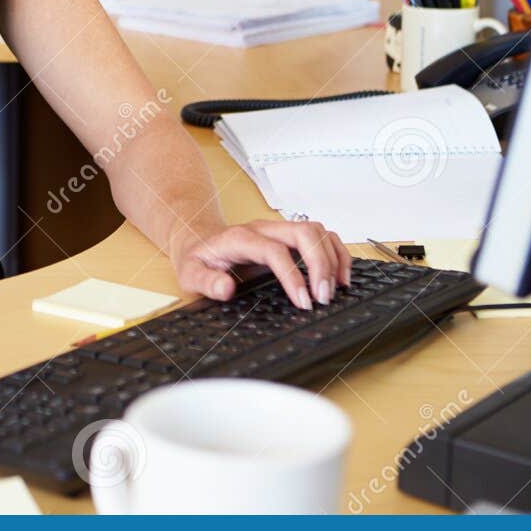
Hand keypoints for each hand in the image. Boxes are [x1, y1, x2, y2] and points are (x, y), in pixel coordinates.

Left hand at [168, 218, 352, 310]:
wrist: (199, 241)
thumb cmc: (199, 259)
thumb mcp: (190, 275)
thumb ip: (206, 282)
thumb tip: (226, 288)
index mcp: (240, 238)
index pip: (275, 251)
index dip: (293, 276)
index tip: (304, 302)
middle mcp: (264, 228)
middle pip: (304, 233)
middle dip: (320, 265)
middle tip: (324, 297)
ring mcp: (279, 229)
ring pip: (317, 230)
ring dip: (332, 258)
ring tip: (337, 289)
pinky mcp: (290, 236)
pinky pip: (321, 236)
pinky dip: (336, 253)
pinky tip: (341, 276)